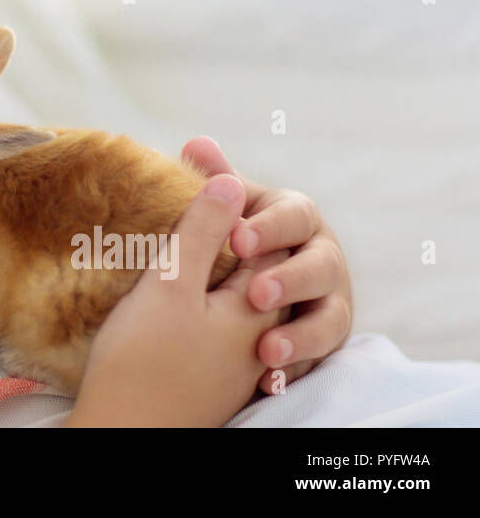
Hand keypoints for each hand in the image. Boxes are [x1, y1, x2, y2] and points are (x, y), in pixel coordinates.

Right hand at [64, 174, 288, 426]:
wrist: (124, 434)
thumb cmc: (144, 360)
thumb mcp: (170, 285)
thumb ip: (202, 232)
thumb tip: (230, 181)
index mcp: (255, 308)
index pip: (268, 243)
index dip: (240, 211)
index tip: (207, 192)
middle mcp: (257, 337)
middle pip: (260, 273)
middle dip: (234, 241)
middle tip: (191, 219)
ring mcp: (238, 364)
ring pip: (241, 304)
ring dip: (218, 277)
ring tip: (180, 259)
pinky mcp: (214, 381)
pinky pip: (224, 331)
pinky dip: (209, 308)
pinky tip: (181, 306)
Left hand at [181, 136, 353, 393]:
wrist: (245, 282)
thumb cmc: (233, 234)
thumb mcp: (225, 209)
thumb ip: (215, 181)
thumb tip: (196, 144)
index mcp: (296, 217)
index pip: (292, 215)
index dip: (269, 227)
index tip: (237, 239)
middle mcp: (323, 257)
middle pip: (319, 266)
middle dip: (289, 280)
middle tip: (256, 295)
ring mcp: (330, 301)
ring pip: (329, 318)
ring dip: (301, 335)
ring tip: (267, 351)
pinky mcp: (323, 341)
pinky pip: (318, 360)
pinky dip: (295, 371)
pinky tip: (269, 382)